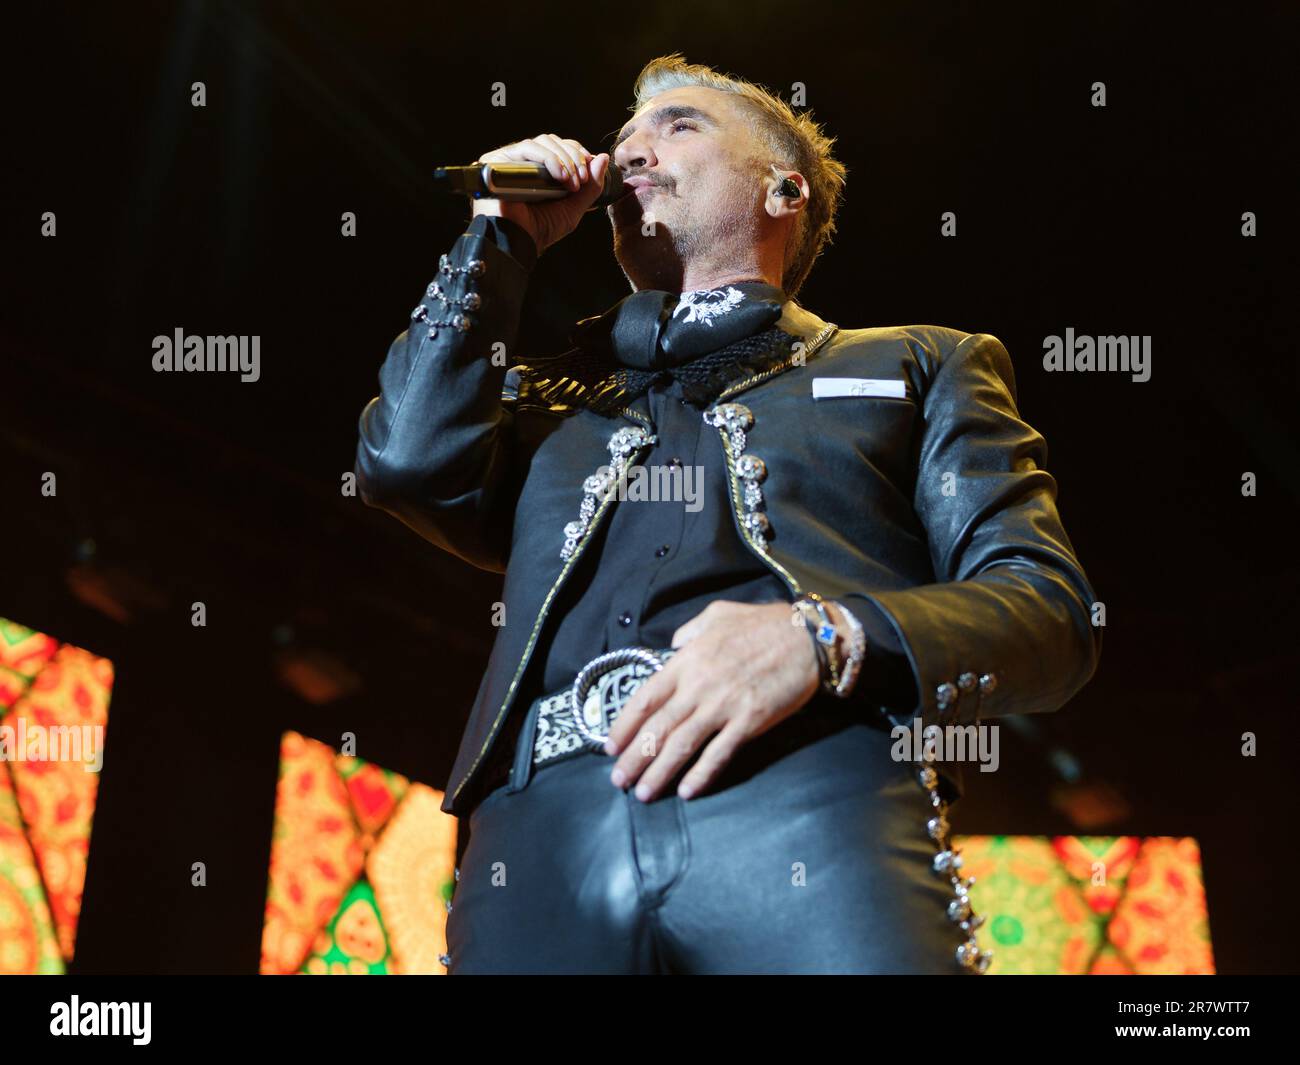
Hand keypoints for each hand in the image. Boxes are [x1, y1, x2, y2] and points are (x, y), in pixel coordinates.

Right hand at [472, 134, 610, 254]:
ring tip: (571, 183)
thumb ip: (590, 186)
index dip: (577, 152)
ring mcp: (511, 160)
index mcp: (540, 171)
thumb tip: (603, 157)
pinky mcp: (499, 160)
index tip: (589, 170)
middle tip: (581, 180)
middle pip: (553, 141)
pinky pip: (527, 148)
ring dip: (564, 159)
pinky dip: (549, 159)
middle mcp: (524, 162)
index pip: (560, 147)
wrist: (519, 242)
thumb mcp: (573, 208)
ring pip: (542, 142)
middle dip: (573, 157)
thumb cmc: (541, 230)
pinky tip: (560, 177)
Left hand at [602, 600, 822, 802]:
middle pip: (658, 728)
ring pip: (682, 745)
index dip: (624, 725)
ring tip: (644, 793)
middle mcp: (699, 686)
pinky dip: (701, 774)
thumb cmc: (762, 624)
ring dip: (660, 772)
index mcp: (687, 661)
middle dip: (634, 758)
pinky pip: (719, 753)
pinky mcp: (749, 721)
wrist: (807, 637)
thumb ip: (689, 632)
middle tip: (619, 781)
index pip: (645, 699)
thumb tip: (674, 647)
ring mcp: (723, 706)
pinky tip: (687, 791)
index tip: (610, 746)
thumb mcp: (716, 614)